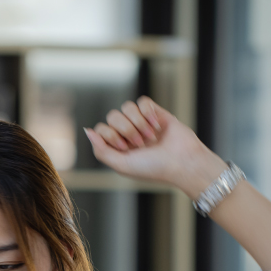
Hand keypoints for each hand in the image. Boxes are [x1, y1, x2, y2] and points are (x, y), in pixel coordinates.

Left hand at [84, 96, 227, 197]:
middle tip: (140, 143)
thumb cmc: (154, 168)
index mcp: (119, 147)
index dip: (110, 135)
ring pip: (127, 107)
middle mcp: (129, 133)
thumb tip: (87, 131)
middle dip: (125, 129)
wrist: (182, 162)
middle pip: (112, 116)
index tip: (124, 147)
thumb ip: (101, 151)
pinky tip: (157, 126)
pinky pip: (143, 101)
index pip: (101, 129)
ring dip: (138, 122)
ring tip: (150, 136)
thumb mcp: (122, 165)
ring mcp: (142, 122)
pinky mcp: (157, 113)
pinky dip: (148, 113)